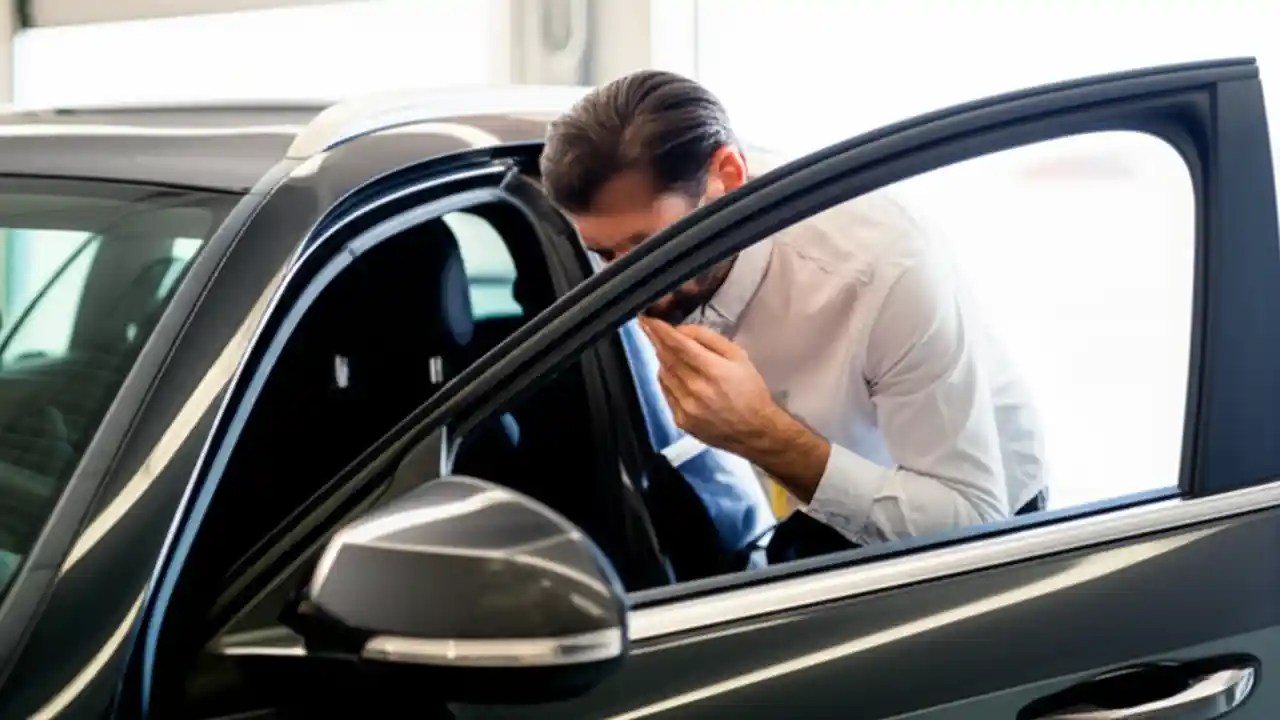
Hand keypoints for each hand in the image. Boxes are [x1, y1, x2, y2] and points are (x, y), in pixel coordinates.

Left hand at [640, 317, 829, 497]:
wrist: (754, 431)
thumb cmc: (750, 390)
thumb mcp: (738, 356)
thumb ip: (709, 339)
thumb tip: (682, 331)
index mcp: (712, 370)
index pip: (677, 344)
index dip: (659, 330)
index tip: (647, 319)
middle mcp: (695, 389)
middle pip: (666, 358)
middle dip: (656, 340)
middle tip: (649, 327)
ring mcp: (685, 407)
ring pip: (663, 374)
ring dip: (662, 360)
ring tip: (668, 351)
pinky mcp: (680, 420)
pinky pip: (666, 393)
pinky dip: (667, 380)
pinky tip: (675, 375)